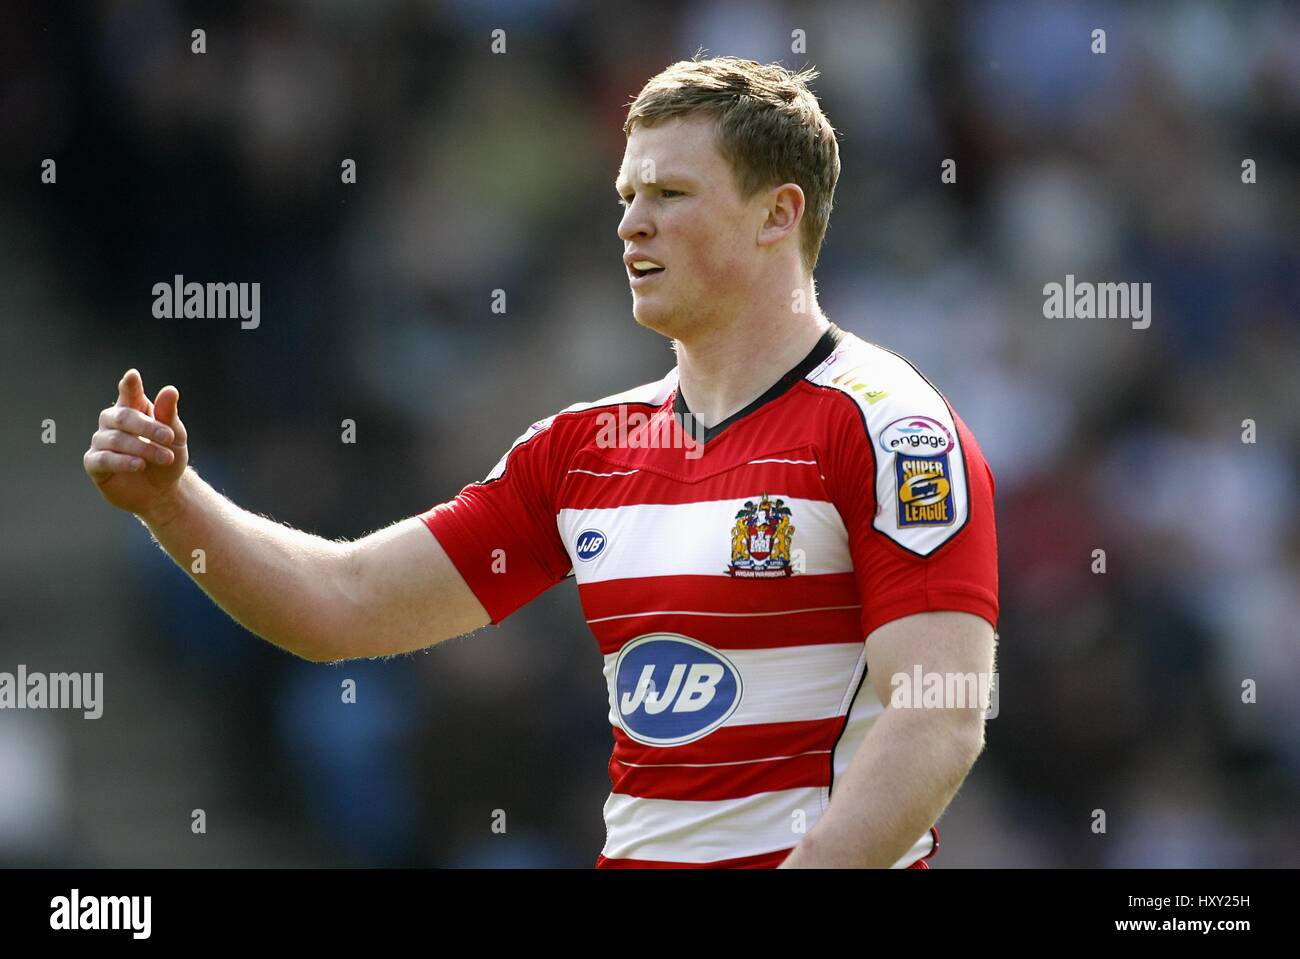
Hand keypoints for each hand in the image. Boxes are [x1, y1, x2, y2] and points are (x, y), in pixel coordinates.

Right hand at [84, 368, 188, 517]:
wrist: (162, 491)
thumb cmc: (168, 456)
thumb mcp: (175, 437)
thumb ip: (169, 415)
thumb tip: (170, 390)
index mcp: (132, 409)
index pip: (128, 393)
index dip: (129, 385)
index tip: (133, 376)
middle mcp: (112, 422)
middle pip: (123, 417)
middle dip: (148, 427)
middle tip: (169, 438)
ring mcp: (101, 442)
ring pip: (116, 439)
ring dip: (143, 448)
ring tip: (166, 458)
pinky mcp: (94, 463)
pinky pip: (103, 459)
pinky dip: (122, 461)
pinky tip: (139, 464)